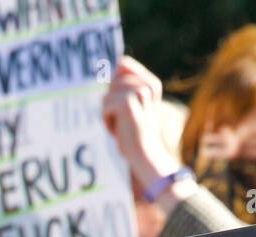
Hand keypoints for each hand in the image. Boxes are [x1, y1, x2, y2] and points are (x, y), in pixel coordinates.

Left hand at [101, 56, 176, 191]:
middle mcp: (147, 85)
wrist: (145, 155)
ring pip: (106, 96)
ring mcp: (139, 93)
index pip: (122, 65)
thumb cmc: (135, 131)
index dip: (115, 84)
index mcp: (151, 82)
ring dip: (109, 113)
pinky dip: (107, 121)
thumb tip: (116, 64)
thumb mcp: (132, 103)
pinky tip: (120, 131)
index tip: (125, 104)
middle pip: (111, 81)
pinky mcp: (127, 103)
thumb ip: (124, 84)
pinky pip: (104, 108)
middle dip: (112, 102)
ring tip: (123, 125)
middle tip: (126, 119)